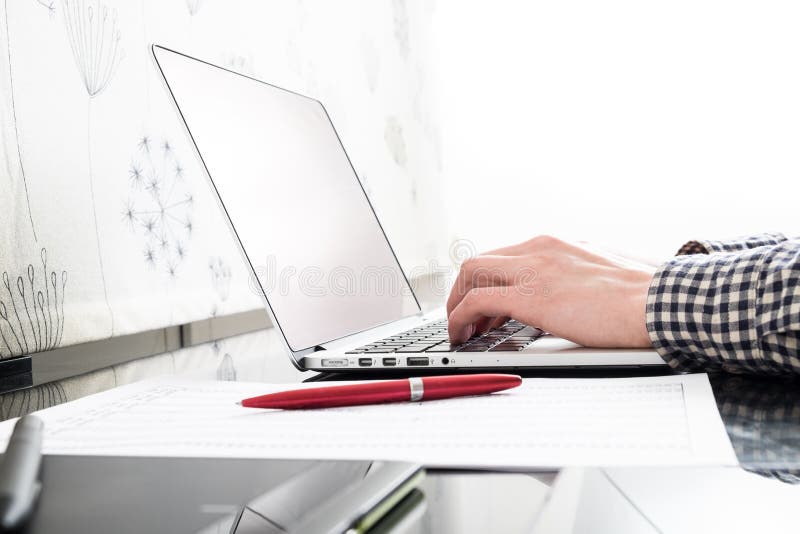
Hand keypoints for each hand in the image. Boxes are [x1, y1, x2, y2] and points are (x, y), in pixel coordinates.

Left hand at [446, 235, 654, 347]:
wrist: (659, 304)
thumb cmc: (641, 299)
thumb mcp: (598, 277)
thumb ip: (572, 280)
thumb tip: (562, 302)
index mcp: (556, 245)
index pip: (505, 256)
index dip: (487, 280)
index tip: (485, 304)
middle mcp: (540, 249)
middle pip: (481, 262)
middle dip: (464, 289)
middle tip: (465, 317)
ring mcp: (533, 269)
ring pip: (471, 274)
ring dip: (458, 302)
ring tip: (460, 329)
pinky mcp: (530, 295)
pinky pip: (476, 302)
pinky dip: (460, 317)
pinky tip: (462, 335)